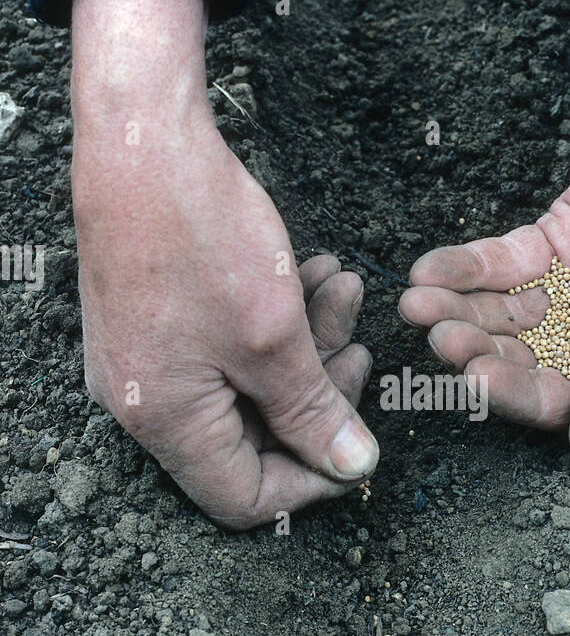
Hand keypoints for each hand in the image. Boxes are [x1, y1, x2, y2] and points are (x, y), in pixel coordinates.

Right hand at [71, 0, 377, 528]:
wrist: (140, 137)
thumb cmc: (199, 230)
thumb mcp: (274, 335)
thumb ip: (314, 412)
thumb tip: (352, 468)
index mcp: (165, 422)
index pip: (246, 498)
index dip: (312, 480)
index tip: (359, 441)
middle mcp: (142, 403)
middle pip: (250, 438)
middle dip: (318, 393)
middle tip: (363, 350)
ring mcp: (142, 361)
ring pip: (244, 384)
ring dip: (306, 344)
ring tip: (345, 291)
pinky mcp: (151, 322)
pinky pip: (222, 348)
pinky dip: (273, 321)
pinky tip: (313, 274)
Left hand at [400, 5, 569, 459]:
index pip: (569, 398)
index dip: (518, 393)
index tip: (474, 377)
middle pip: (526, 359)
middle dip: (479, 351)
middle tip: (438, 337)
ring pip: (506, 313)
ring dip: (460, 312)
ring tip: (416, 304)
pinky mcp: (557, 236)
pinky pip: (500, 263)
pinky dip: (463, 268)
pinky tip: (426, 271)